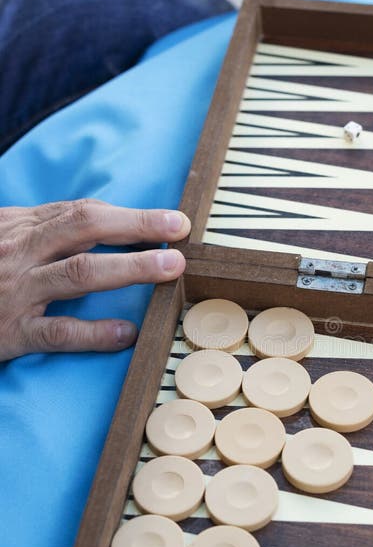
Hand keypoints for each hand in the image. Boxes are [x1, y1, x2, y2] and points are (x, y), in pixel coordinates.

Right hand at [0, 199, 190, 360]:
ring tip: (171, 269)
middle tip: (180, 232)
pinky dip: (94, 334)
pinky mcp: (10, 332)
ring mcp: (15, 291)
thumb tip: (100, 218)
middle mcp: (20, 253)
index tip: (169, 220)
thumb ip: (42, 228)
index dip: (129, 216)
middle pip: (85, 228)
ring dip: (130, 268)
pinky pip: (57, 332)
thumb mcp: (2, 237)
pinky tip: (127, 334)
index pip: (81, 213)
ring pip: (79, 273)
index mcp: (20, 227)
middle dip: (137, 227)